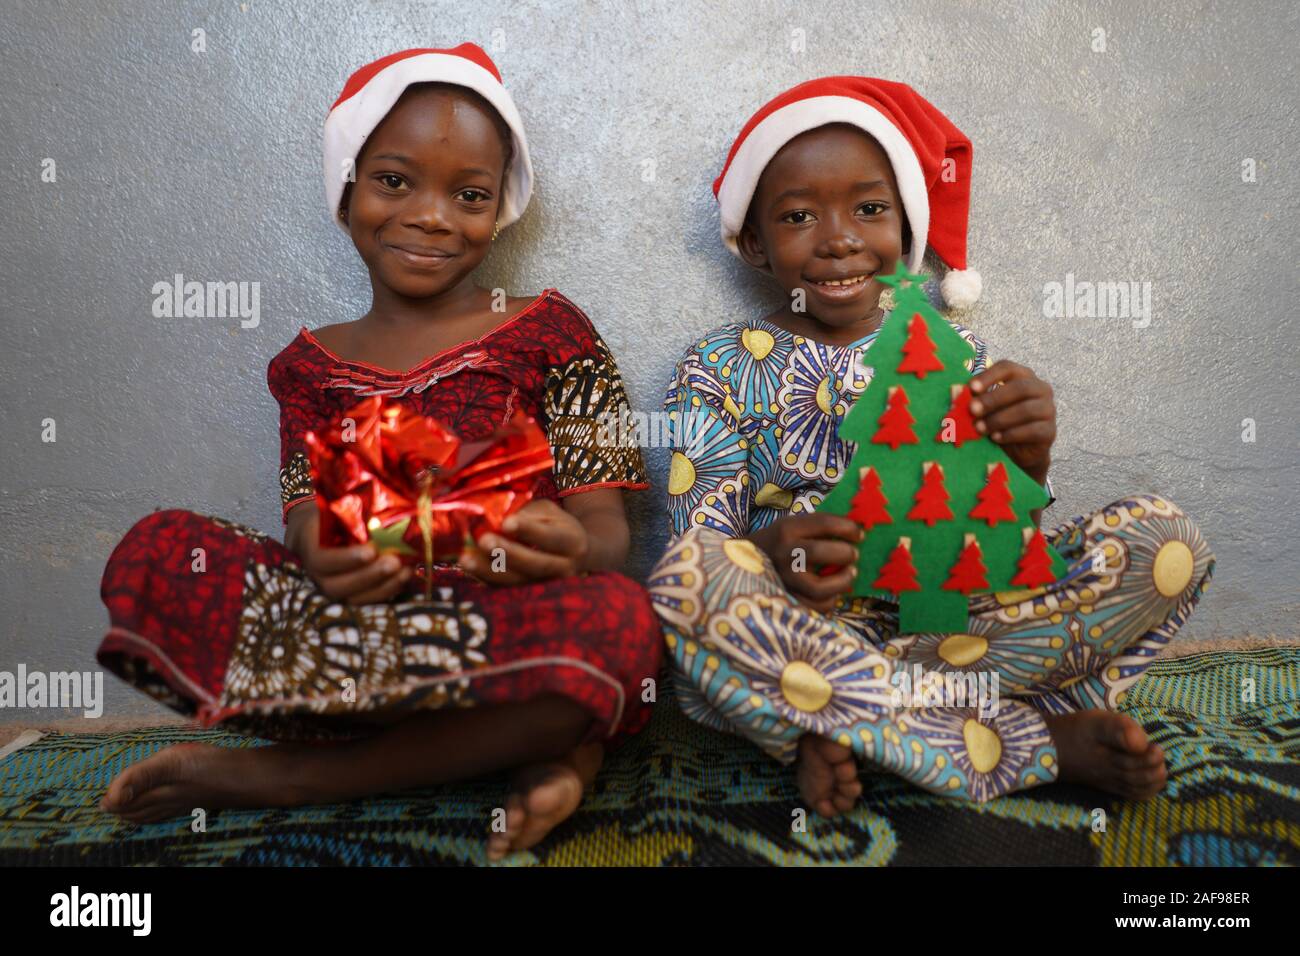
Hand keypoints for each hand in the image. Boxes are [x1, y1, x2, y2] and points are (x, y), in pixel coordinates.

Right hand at [292, 505, 411, 603]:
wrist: (319, 527)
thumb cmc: (330, 512)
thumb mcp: (332, 505)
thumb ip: (347, 508)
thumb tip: (379, 503)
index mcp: (308, 547)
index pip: (320, 560)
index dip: (345, 559)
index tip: (371, 551)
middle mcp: (314, 573)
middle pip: (336, 586)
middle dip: (369, 577)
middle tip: (395, 563)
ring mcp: (330, 586)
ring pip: (352, 598)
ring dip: (382, 587)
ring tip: (405, 572)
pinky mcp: (347, 593)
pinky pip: (364, 600)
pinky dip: (386, 591)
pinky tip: (404, 578)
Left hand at [457, 498, 588, 584]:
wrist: (575, 556)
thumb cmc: (557, 526)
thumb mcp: (549, 512)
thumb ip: (529, 514)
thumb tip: (500, 520)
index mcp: (573, 543)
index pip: (552, 538)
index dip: (529, 531)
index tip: (507, 523)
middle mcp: (565, 569)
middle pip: (535, 564)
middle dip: (507, 553)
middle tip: (483, 540)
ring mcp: (547, 586)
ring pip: (519, 582)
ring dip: (490, 572)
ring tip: (467, 559)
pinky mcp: (532, 597)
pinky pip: (507, 590)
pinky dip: (486, 580)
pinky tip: (469, 570)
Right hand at [748, 513, 861, 613]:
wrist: (740, 563)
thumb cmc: (776, 543)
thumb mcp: (790, 526)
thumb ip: (818, 528)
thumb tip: (856, 530)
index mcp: (786, 529)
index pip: (823, 524)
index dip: (848, 529)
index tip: (859, 534)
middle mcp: (783, 554)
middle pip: (820, 553)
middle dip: (845, 553)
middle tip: (853, 554)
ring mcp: (783, 579)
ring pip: (819, 587)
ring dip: (842, 581)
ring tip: (850, 574)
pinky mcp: (785, 599)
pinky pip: (815, 606)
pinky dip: (830, 600)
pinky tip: (834, 592)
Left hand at [969, 360, 1055, 480]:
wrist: (1019, 452)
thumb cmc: (999, 423)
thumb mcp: (986, 409)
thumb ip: (976, 399)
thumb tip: (956, 394)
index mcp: (1023, 376)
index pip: (1008, 368)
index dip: (989, 376)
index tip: (971, 388)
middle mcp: (1040, 389)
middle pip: (1020, 388)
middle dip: (993, 399)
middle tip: (972, 410)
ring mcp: (1048, 410)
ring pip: (1026, 410)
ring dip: (999, 419)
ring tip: (979, 428)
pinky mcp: (1050, 431)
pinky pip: (1032, 430)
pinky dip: (1011, 434)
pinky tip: (996, 438)